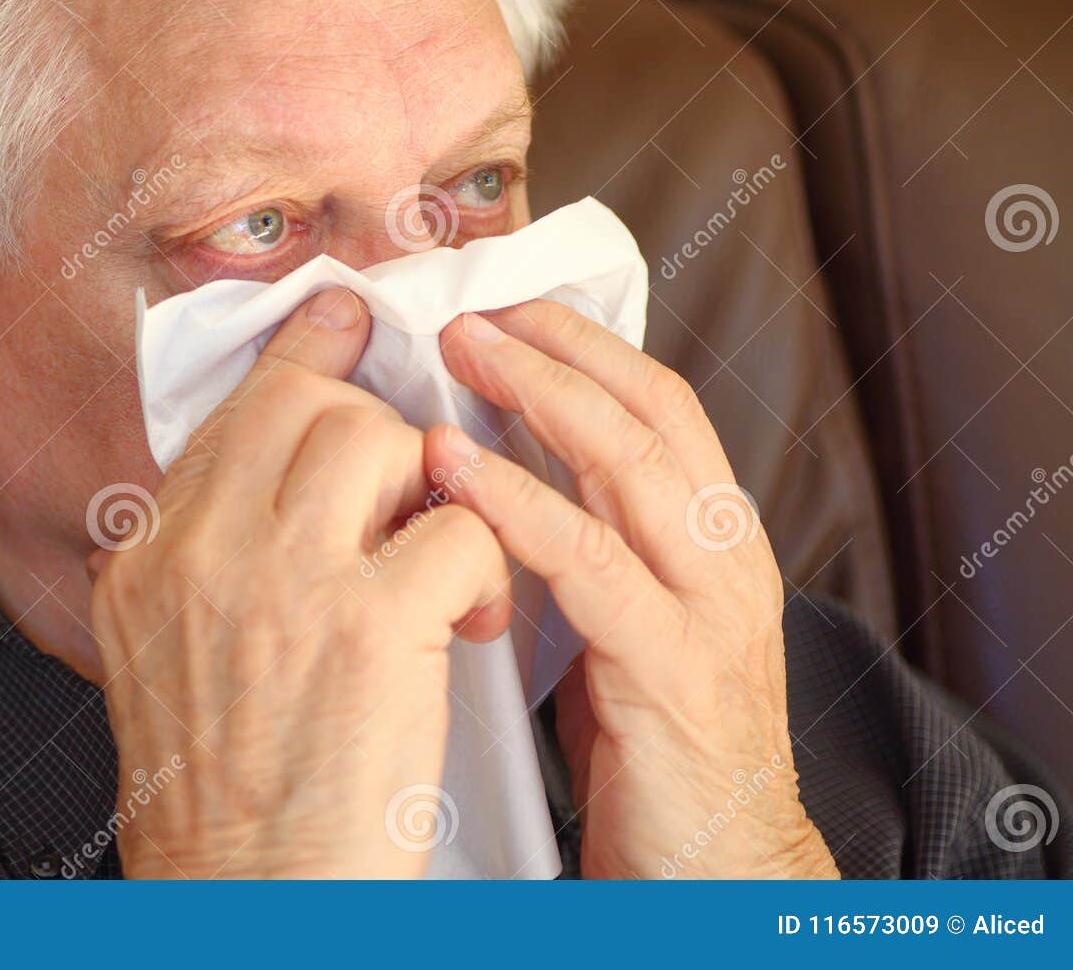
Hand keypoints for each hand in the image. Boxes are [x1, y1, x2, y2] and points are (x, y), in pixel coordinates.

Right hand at [91, 289, 510, 877]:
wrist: (251, 904)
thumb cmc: (223, 799)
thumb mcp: (156, 657)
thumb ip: (190, 560)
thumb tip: (238, 481)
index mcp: (149, 555)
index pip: (233, 409)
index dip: (301, 353)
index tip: (344, 314)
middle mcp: (201, 550)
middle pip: (309, 404)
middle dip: (377, 425)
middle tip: (413, 486)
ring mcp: (282, 581)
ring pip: (381, 440)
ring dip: (431, 490)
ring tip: (436, 566)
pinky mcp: (369, 626)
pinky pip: (456, 525)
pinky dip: (481, 569)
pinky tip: (466, 629)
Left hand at [422, 301, 837, 879]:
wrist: (720, 872)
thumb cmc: (655, 751)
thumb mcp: (626, 625)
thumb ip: (588, 549)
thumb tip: (498, 475)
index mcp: (715, 542)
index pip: (659, 408)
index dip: (586, 347)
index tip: (511, 308)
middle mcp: (724, 559)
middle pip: (647, 412)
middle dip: (558, 348)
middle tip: (474, 309)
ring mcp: (707, 611)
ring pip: (627, 465)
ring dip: (537, 396)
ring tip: (464, 353)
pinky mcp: (671, 670)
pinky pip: (588, 563)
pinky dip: (515, 504)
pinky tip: (455, 469)